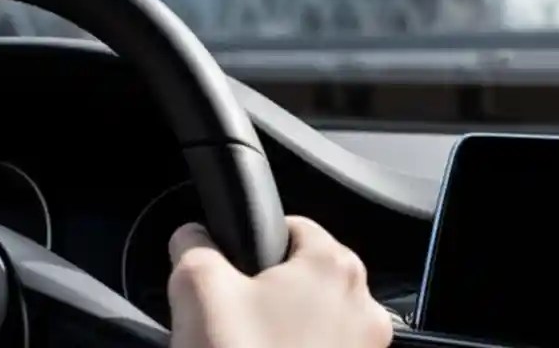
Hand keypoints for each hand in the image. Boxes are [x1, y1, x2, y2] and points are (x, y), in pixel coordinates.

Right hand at [167, 217, 391, 347]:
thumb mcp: (196, 286)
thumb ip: (194, 243)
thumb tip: (195, 235)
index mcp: (333, 265)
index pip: (290, 227)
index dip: (250, 247)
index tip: (229, 276)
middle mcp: (363, 305)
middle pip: (303, 277)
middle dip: (266, 293)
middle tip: (232, 320)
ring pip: (313, 320)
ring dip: (282, 329)